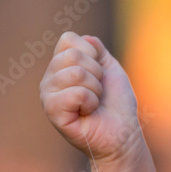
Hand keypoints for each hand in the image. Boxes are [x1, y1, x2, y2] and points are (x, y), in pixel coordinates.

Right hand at [39, 31, 145, 166]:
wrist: (122, 134)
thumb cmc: (116, 104)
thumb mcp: (110, 69)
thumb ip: (97, 50)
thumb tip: (85, 38)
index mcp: (60, 66)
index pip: (68, 39)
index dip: (92, 53)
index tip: (99, 74)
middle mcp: (49, 78)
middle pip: (73, 55)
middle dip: (96, 73)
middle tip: (97, 92)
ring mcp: (48, 95)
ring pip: (75, 73)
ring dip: (95, 89)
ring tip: (93, 103)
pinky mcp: (52, 111)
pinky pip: (76, 93)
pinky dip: (90, 101)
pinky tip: (87, 112)